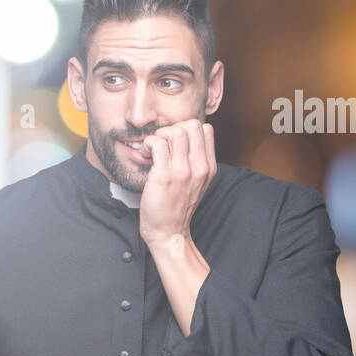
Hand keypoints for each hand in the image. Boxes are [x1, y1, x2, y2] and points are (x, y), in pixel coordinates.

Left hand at [138, 119, 215, 249]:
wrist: (169, 231)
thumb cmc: (177, 206)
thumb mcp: (197, 182)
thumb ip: (196, 161)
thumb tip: (183, 138)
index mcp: (208, 166)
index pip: (205, 129)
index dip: (186, 129)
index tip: (174, 143)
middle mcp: (199, 167)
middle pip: (192, 125)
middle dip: (173, 128)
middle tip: (163, 144)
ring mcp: (183, 171)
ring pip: (175, 131)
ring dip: (159, 136)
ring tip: (154, 150)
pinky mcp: (164, 176)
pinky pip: (158, 143)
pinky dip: (149, 144)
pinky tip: (147, 155)